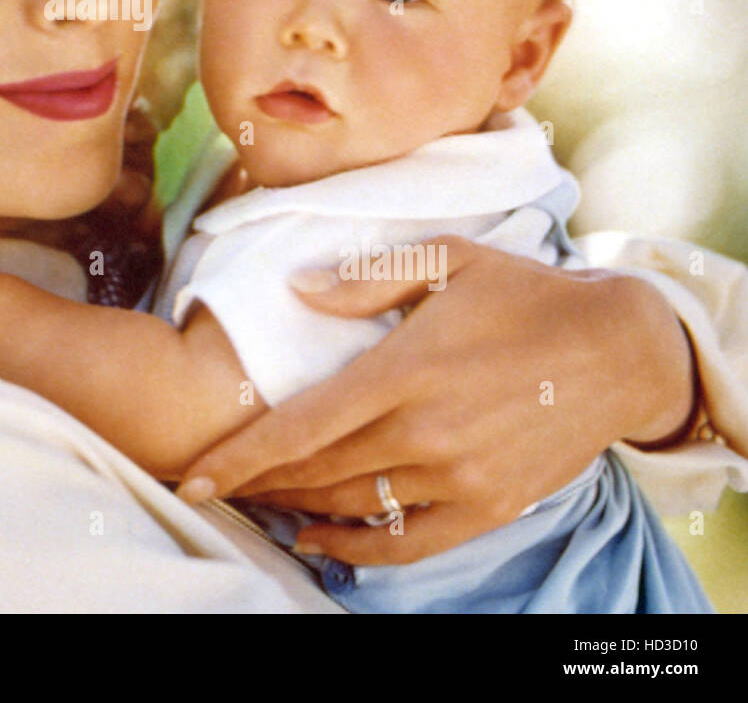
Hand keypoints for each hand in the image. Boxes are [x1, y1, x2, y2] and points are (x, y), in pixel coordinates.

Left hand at [176, 236, 694, 564]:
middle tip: (215, 480)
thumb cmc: (523, 294)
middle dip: (256, 481)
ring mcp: (459, 478)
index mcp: (404, 371)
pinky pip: (408, 543)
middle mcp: (425, 433)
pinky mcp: (489, 506)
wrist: (618, 348)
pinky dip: (357, 549)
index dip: (240, 457)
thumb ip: (363, 279)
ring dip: (295, 507)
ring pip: (353, 506)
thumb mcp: (446, 260)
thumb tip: (294, 288)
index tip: (192, 474)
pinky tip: (319, 540)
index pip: (301, 426)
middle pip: (316, 472)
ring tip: (255, 498)